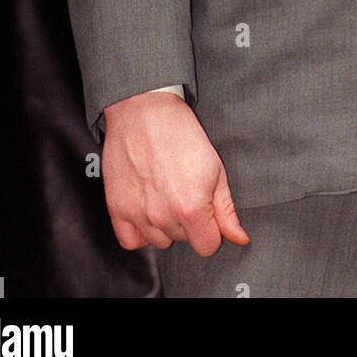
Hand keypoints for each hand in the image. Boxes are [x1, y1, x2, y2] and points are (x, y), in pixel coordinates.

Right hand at [101, 90, 249, 255]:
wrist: (144, 111)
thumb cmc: (181, 133)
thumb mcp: (215, 167)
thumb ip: (226, 210)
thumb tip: (239, 239)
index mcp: (192, 209)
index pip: (208, 246)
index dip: (211, 229)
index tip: (207, 211)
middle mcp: (163, 217)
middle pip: (184, 241)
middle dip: (188, 221)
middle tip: (184, 190)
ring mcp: (138, 215)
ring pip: (159, 241)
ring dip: (164, 225)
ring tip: (165, 194)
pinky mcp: (117, 210)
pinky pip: (131, 242)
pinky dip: (140, 232)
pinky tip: (147, 209)